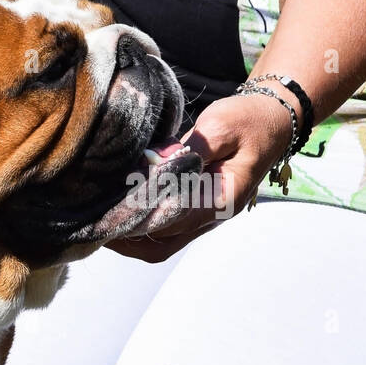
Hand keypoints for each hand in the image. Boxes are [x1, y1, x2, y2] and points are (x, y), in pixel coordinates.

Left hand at [106, 92, 294, 261]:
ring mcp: (203, 216)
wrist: (271, 119)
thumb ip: (191, 149)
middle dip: (126, 239)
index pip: (171, 220)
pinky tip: (118, 213)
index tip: (108, 213)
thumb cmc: (247, 120)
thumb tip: (158, 164)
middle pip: (161, 245)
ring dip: (130, 238)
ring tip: (99, 224)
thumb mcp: (221, 126)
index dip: (138, 218)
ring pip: (159, 244)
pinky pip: (163, 230)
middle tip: (94, 225)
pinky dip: (139, 227)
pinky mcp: (194, 209)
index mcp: (222, 199)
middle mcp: (211, 215)